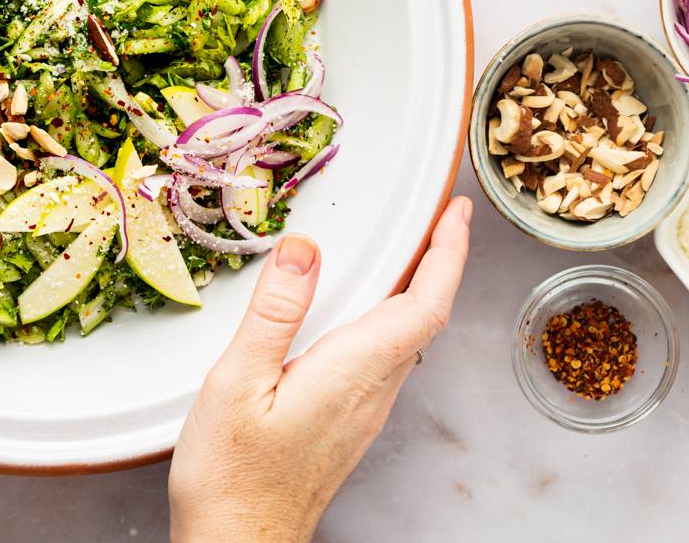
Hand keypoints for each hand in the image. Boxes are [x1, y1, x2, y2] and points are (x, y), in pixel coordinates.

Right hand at [168, 196, 471, 542]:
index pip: (425, 302)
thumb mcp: (237, 381)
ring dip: (416, 288)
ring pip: (406, 338)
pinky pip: (383, 358)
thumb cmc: (233, 476)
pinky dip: (388, 318)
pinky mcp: (346, 423)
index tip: (456, 212)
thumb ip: (275, 312)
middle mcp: (371, 392)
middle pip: (424, 316)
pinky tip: (363, 311)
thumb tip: (304, 249)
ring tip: (409, 249)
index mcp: (353, 372)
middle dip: (438, 259)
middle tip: (438, 216)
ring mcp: (363, 412)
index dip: (448, 251)